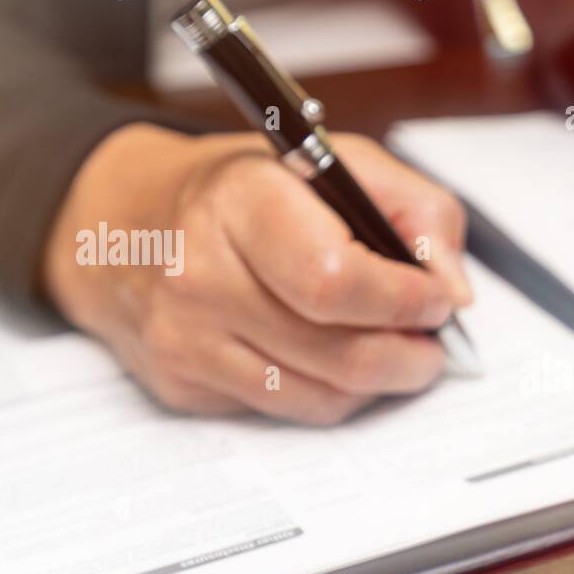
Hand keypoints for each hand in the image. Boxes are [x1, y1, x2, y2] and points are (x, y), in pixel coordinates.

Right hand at [42, 124, 469, 423]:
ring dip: (377, 381)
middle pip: (340, 353)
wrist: (120, 221)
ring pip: (321, 397)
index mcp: (241, 202)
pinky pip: (286, 411)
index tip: (437, 298)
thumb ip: (415, 210)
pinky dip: (330, 393)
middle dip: (409, 354)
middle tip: (430, 340)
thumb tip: (452, 289)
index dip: (404, 300)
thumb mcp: (335, 162)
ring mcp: (184, 339)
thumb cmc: (243, 191)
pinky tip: (334, 358)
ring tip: (393, 347)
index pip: (336, 281)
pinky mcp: (180, 385)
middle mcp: (200, 274)